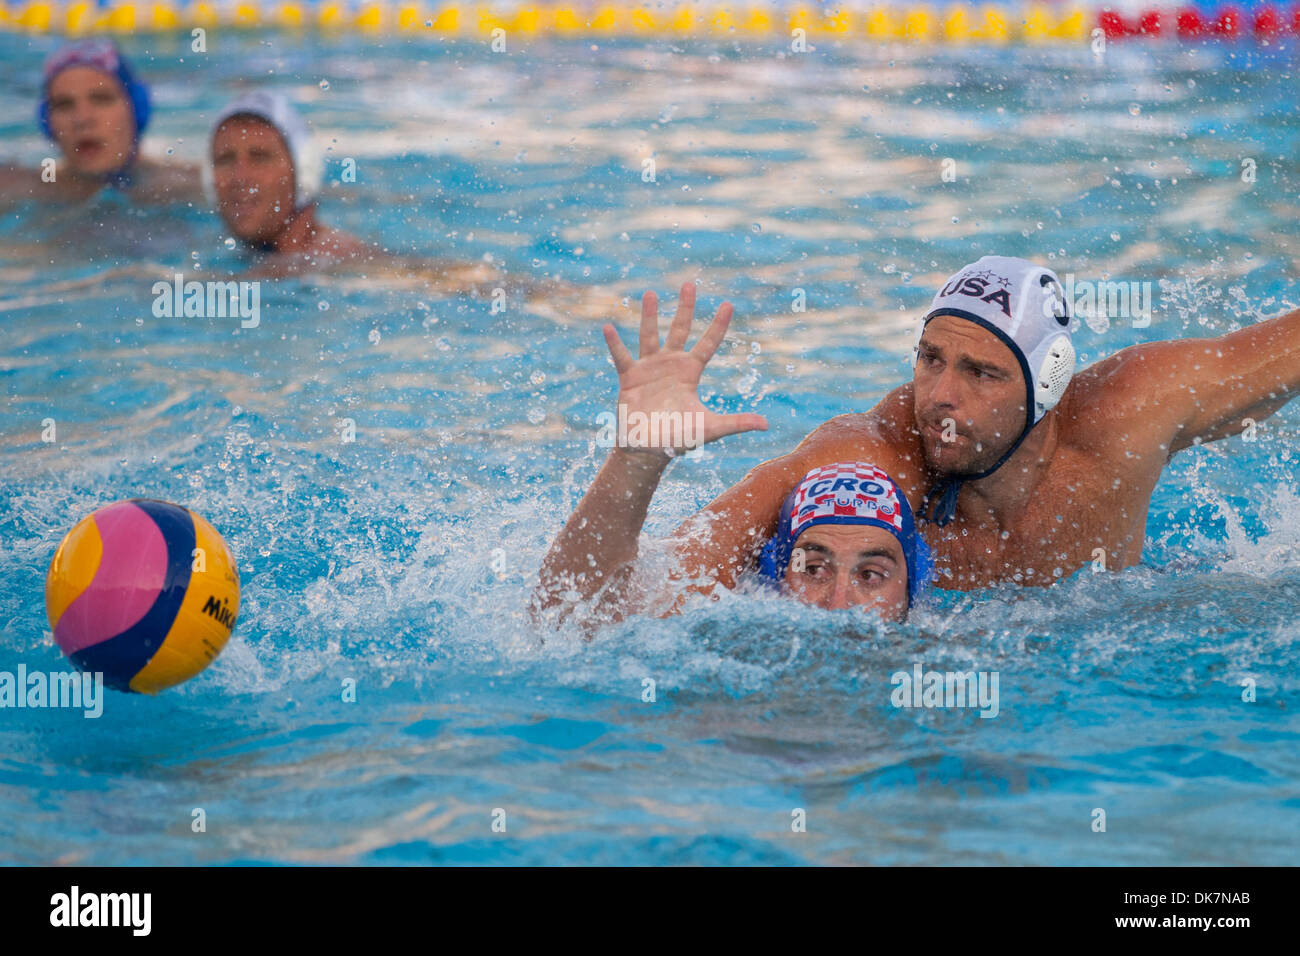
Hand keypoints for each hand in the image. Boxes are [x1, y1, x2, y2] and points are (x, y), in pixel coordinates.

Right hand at [602, 281, 767, 456]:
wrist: (649, 450)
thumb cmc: (680, 438)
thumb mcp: (710, 428)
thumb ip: (737, 422)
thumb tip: (767, 425)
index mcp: (691, 372)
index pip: (708, 344)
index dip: (718, 325)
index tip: (728, 304)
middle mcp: (671, 364)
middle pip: (680, 330)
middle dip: (685, 308)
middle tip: (689, 284)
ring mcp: (649, 368)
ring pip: (650, 336)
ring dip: (650, 315)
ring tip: (651, 293)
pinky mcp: (629, 378)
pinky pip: (621, 357)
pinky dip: (615, 343)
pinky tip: (608, 327)